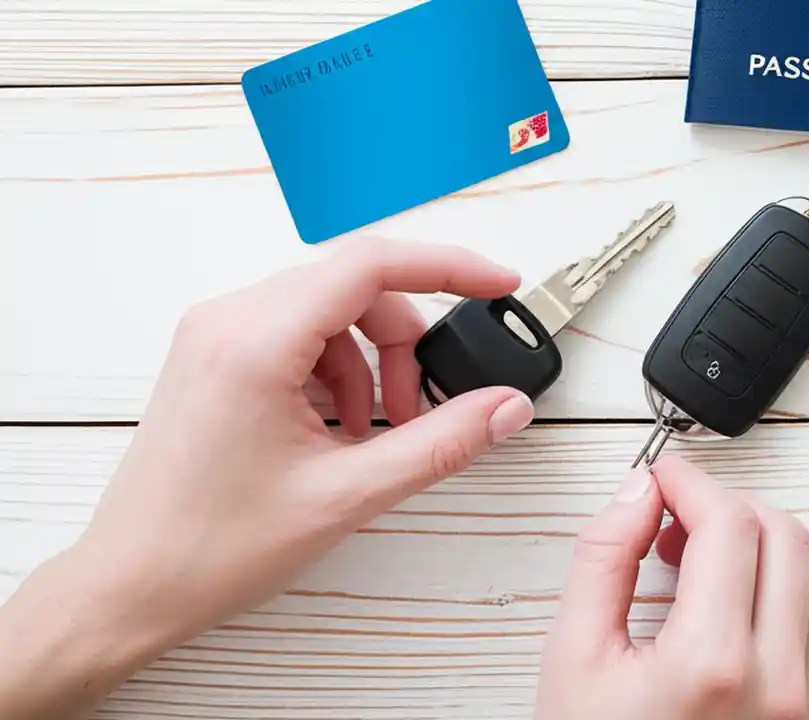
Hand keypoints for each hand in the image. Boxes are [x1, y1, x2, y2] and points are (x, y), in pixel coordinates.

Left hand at [0, 240, 535, 718]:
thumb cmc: (210, 548)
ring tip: (374, 432)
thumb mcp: (346, 496)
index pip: (371, 264)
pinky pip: (298, 333)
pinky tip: (339, 428)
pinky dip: (338, 370)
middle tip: (419, 410)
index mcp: (255, 342)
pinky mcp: (214, 355)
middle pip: (355, 288)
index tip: (497, 285)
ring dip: (372, 361)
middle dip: (406, 342)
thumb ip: (440, 443)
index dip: (448, 267)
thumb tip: (505, 407)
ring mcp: (214, 335)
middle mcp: (228, 321)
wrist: (129, 586)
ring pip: (329, 311)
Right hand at [536, 456, 808, 719]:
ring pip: (805, 570)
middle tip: (670, 512)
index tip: (659, 476)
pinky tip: (719, 594)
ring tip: (689, 556)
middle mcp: (776, 680)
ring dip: (751, 541)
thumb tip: (637, 493)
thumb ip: (603, 559)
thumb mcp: (573, 657)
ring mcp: (800, 698)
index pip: (729, 523)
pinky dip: (770, 582)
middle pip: (781, 534)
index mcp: (713, 662)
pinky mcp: (808, 708)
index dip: (689, 482)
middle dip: (724, 505)